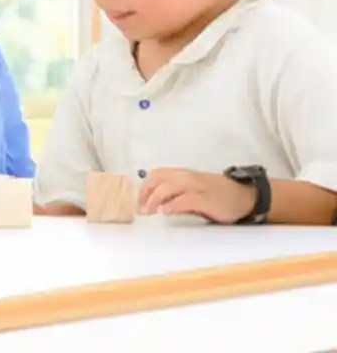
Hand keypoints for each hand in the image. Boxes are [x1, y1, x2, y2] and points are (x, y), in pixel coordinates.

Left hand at [137, 167, 255, 223]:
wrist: (246, 196)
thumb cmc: (218, 195)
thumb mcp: (193, 193)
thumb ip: (175, 196)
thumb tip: (155, 205)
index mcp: (184, 174)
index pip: (157, 174)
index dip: (145, 187)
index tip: (138, 201)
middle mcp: (189, 177)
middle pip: (159, 178)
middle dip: (146, 193)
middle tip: (140, 209)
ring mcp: (199, 187)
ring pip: (170, 186)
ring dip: (155, 198)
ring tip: (148, 211)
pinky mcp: (208, 199)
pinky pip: (186, 199)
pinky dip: (173, 204)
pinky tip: (165, 211)